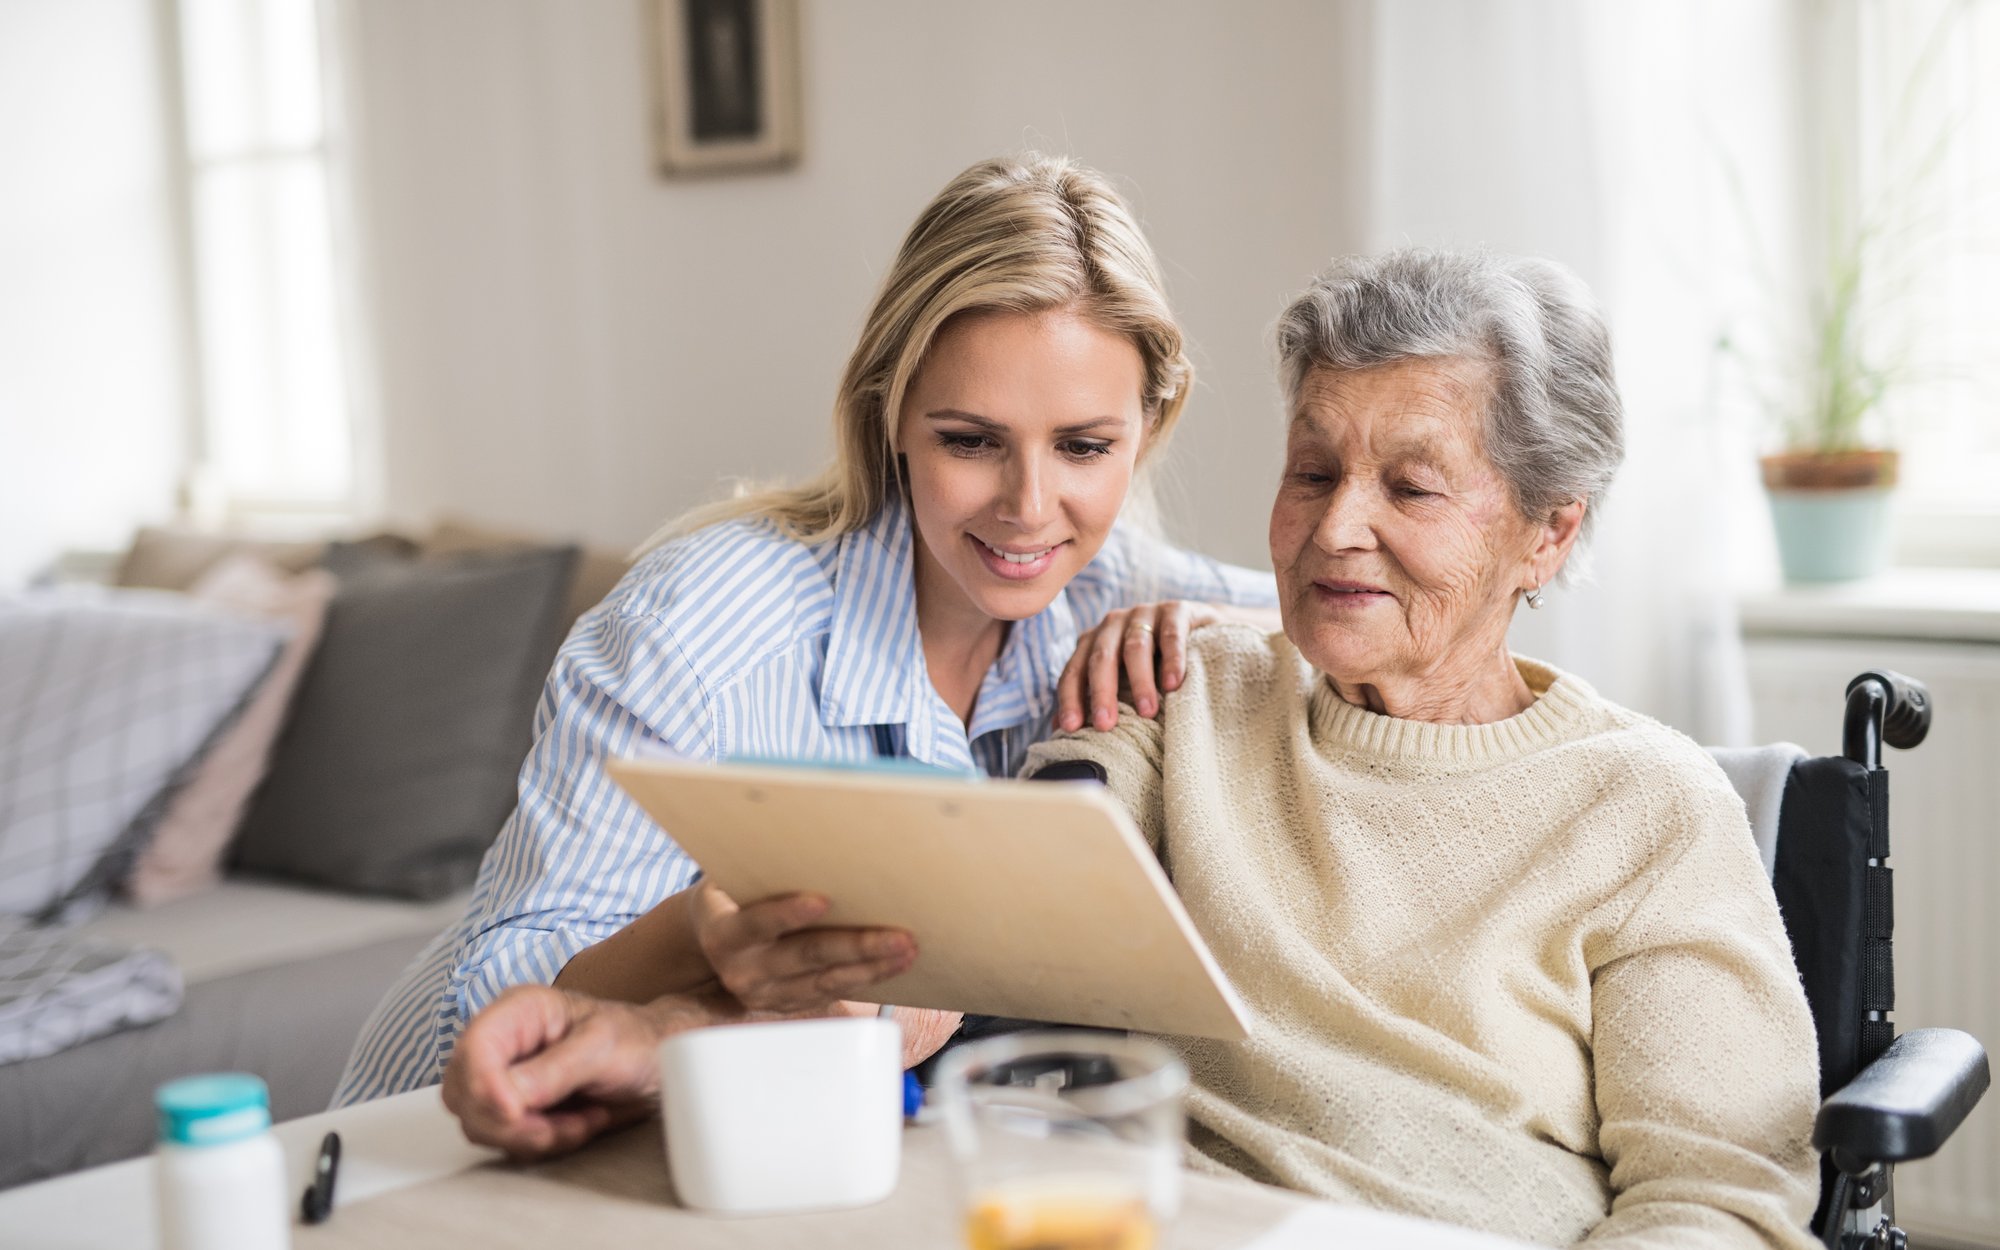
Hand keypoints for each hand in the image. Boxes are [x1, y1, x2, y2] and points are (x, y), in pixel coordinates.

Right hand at [442, 984, 744, 1158]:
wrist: (658, 1062)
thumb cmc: (636, 1040)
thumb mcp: (601, 1048)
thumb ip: (553, 1071)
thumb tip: (506, 1097)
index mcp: (519, 1011)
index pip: (471, 1049)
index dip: (484, 1086)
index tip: (515, 1111)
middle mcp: (504, 1043)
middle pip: (464, 1095)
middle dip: (510, 1120)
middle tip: (558, 1123)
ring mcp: (505, 1078)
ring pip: (480, 1124)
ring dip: (532, 1135)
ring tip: (580, 1121)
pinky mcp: (516, 1108)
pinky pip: (505, 1140)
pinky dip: (541, 1143)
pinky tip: (577, 1125)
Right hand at [691, 881, 917, 1012]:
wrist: (714, 941)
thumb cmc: (731, 896)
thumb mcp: (730, 878)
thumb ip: (761, 865)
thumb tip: (811, 835)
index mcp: (724, 933)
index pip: (758, 923)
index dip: (789, 914)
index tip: (823, 901)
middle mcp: (743, 970)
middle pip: (806, 956)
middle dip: (857, 945)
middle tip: (898, 936)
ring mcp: (767, 993)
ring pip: (827, 981)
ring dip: (872, 967)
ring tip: (907, 950)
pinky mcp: (789, 1004)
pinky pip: (833, 993)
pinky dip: (867, 978)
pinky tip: (894, 964)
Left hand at [1057, 600, 1223, 731]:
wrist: (1202, 633)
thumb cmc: (1155, 665)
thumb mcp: (1124, 681)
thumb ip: (1097, 699)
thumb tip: (1061, 730)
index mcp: (1093, 643)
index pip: (1074, 671)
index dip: (1070, 698)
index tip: (1071, 728)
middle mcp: (1113, 624)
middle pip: (1101, 658)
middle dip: (1101, 692)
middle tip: (1106, 725)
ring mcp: (1144, 613)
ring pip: (1135, 647)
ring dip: (1139, 681)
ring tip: (1147, 712)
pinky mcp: (1176, 610)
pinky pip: (1171, 634)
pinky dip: (1172, 659)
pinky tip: (1174, 684)